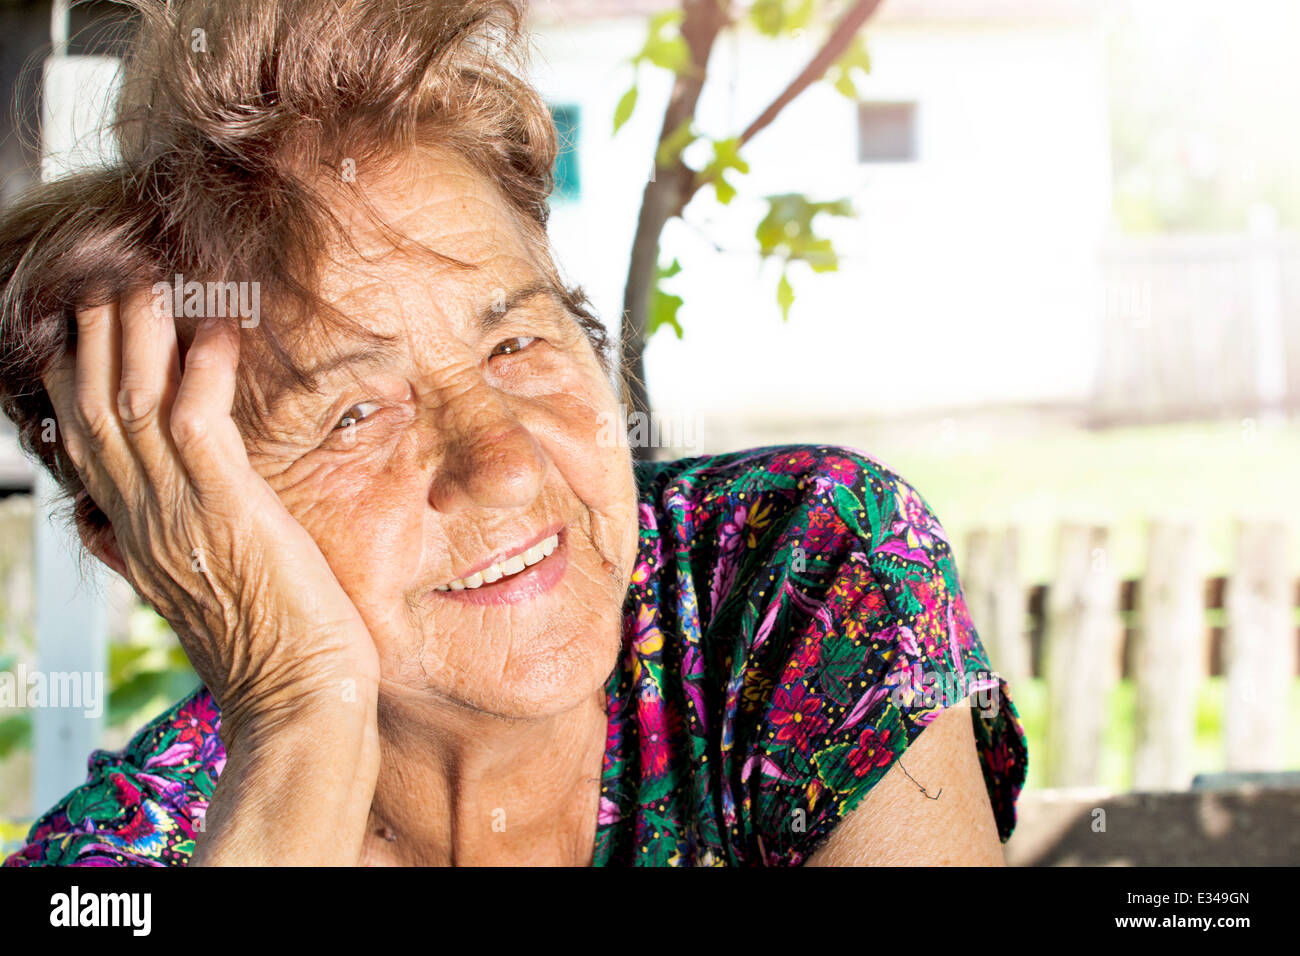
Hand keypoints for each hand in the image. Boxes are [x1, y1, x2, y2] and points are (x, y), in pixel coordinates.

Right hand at [42, 289, 380, 746]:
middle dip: (93, 335)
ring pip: (131, 402)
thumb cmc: (262, 650)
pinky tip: (216, 333)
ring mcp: (180, 513)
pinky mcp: (230, 511)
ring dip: (138, 334)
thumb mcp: (180, 596)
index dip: (75, 373)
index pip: (81, 439)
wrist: (296, 702)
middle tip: (108, 277)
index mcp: (130, 535)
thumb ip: (136, 554)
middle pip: (92, 406)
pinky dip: (201, 372)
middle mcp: (141, 518)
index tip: (85, 323)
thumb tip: (100, 529)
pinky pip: (197, 421)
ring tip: (148, 281)